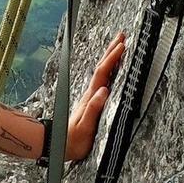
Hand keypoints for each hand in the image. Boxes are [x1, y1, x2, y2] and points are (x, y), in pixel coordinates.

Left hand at [64, 31, 126, 160]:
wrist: (60, 146)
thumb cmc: (74, 140)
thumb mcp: (85, 126)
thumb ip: (94, 108)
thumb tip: (104, 90)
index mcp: (90, 97)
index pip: (101, 73)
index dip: (111, 59)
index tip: (122, 46)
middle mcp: (90, 94)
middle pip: (101, 68)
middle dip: (111, 51)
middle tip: (122, 36)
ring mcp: (90, 97)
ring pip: (102, 72)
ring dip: (110, 58)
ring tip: (119, 46)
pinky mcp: (91, 102)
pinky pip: (102, 80)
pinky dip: (109, 70)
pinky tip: (112, 69)